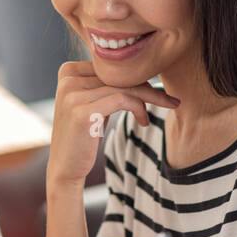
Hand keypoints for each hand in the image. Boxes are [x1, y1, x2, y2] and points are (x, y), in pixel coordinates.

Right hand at [46, 60, 180, 190]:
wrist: (65, 168)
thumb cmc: (83, 137)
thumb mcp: (93, 104)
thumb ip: (106, 86)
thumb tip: (142, 70)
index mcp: (68, 72)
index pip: (111, 68)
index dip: (137, 77)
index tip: (156, 90)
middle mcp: (68, 79)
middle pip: (119, 76)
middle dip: (148, 86)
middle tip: (170, 99)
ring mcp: (73, 95)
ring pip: (124, 87)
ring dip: (150, 99)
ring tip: (163, 109)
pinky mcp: (82, 112)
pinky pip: (122, 100)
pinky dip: (140, 108)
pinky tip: (144, 121)